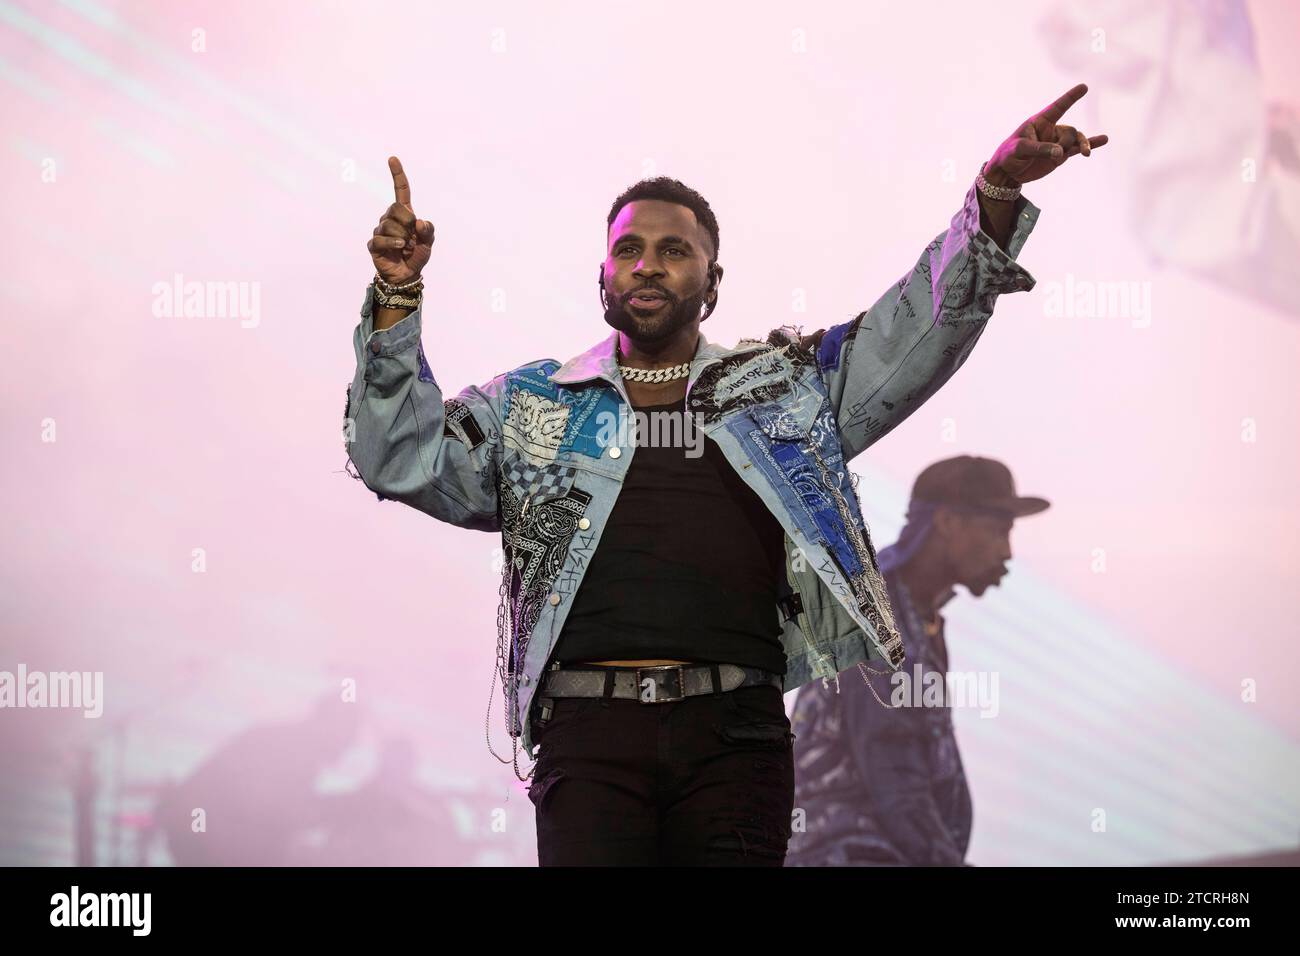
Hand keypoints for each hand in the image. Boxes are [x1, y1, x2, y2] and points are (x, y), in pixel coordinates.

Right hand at [367, 156, 434, 284]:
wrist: (407, 274)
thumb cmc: (417, 254)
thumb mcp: (429, 242)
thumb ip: (429, 230)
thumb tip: (419, 221)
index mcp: (405, 214)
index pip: (401, 191)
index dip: (398, 175)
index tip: (392, 159)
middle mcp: (390, 218)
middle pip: (395, 208)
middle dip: (407, 221)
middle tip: (412, 236)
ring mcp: (380, 230)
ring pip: (388, 224)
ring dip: (403, 237)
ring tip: (406, 246)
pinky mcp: (374, 244)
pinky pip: (381, 238)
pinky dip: (393, 243)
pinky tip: (400, 247)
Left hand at [984, 82, 1108, 187]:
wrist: (1008, 172)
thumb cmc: (1009, 155)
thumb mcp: (1020, 149)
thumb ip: (1040, 149)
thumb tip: (1060, 152)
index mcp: (1040, 122)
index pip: (1058, 107)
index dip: (1071, 97)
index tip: (1084, 87)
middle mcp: (1051, 130)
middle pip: (1070, 131)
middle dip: (1066, 142)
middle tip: (1055, 154)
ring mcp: (1057, 142)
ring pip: (1076, 139)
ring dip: (1083, 145)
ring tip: (1086, 153)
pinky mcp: (1060, 155)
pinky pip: (1078, 148)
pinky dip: (1091, 144)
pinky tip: (1104, 139)